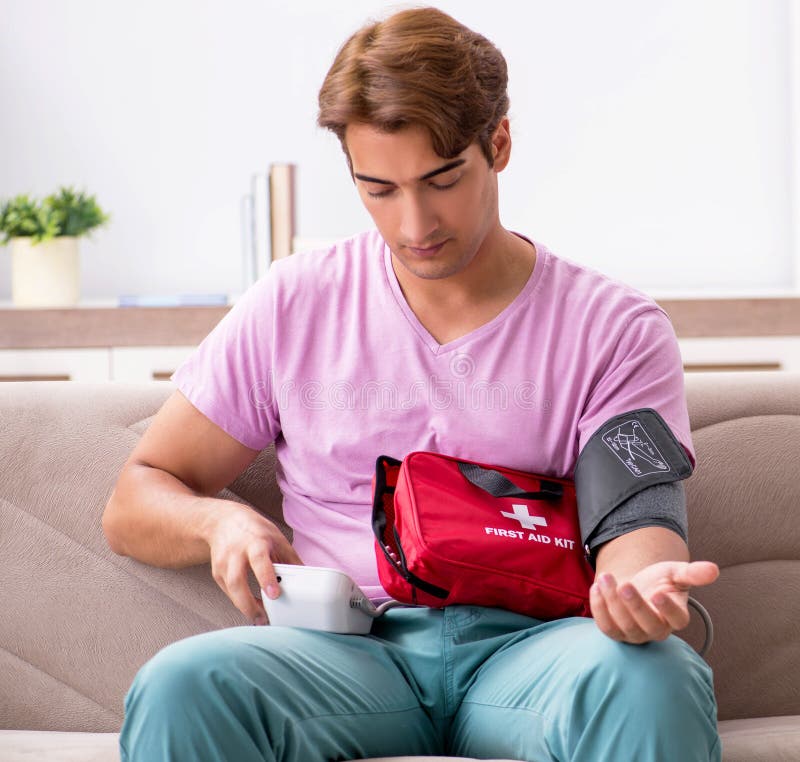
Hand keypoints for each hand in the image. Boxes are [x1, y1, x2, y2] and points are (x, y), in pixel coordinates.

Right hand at [204, 501, 302, 624]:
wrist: (223, 521)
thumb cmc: (254, 530)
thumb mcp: (276, 538)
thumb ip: (290, 559)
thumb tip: (307, 578)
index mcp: (254, 542)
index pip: (259, 560)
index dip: (266, 578)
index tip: (274, 595)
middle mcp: (236, 553)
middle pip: (237, 581)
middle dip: (249, 603)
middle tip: (264, 618)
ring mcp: (223, 563)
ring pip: (230, 589)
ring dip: (245, 607)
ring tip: (260, 619)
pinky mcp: (217, 573)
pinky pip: (228, 592)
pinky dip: (240, 602)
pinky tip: (251, 608)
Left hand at [590, 560, 718, 644]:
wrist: (637, 585)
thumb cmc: (660, 580)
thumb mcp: (675, 572)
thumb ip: (692, 572)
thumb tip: (714, 569)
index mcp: (676, 616)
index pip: (677, 620)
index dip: (668, 609)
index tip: (657, 594)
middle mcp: (657, 630)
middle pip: (647, 625)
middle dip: (634, 605)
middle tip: (624, 584)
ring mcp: (635, 634)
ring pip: (624, 626)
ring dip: (612, 602)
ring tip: (606, 578)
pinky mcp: (615, 632)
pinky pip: (606, 627)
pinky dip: (599, 608)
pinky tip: (596, 587)